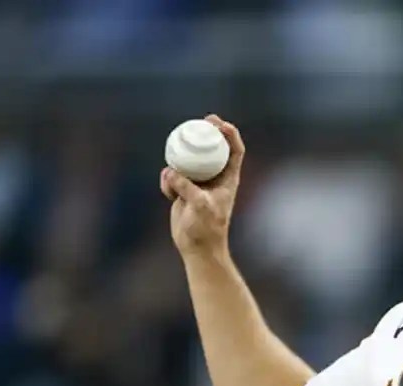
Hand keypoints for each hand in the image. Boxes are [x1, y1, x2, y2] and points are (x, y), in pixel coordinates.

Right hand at [160, 114, 245, 256]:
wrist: (197, 247)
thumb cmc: (206, 228)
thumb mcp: (200, 206)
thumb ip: (187, 188)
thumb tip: (170, 172)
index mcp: (228, 179)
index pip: (234, 151)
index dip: (230, 134)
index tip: (219, 123)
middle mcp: (215, 179)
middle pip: (213, 149)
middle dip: (206, 133)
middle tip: (197, 122)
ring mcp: (198, 184)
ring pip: (189, 161)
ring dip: (180, 158)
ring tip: (174, 159)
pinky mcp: (183, 192)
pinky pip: (173, 177)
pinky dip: (168, 181)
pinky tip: (167, 192)